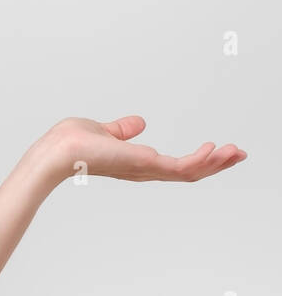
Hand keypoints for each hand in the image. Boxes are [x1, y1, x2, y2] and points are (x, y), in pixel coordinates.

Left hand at [49, 116, 246, 182]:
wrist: (56, 152)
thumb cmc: (70, 143)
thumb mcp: (103, 130)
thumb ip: (122, 130)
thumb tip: (139, 123)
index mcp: (135, 162)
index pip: (173, 165)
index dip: (197, 160)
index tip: (217, 150)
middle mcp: (143, 170)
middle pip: (188, 172)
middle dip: (215, 164)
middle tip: (238, 154)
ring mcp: (145, 170)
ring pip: (190, 172)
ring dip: (216, 163)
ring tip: (236, 153)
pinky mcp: (144, 165)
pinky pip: (180, 168)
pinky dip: (200, 160)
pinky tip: (214, 150)